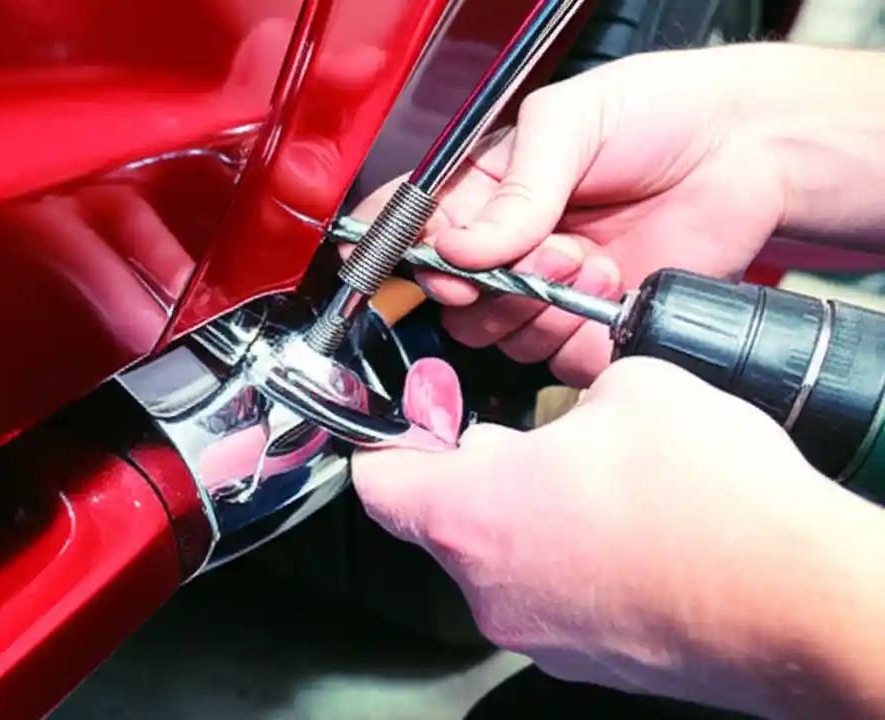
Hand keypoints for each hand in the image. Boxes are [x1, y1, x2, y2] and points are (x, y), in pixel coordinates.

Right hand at [356, 47, 788, 385]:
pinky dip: (581, 335)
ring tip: (593, 259)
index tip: (445, 264)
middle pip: (453, 304)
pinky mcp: (589, 329)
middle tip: (552, 249)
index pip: (411, 233)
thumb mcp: (571, 123)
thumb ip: (514, 188)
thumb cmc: (654, 114)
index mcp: (479, 191)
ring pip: (499, 338)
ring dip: (543, 306)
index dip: (413, 259)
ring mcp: (543, 291)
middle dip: (497, 287)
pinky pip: (558, 363)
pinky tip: (616, 283)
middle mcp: (503, 247)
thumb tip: (459, 248)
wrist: (745, 148)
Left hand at [356, 357, 884, 717]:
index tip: (414, 423)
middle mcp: (488, 588)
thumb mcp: (634, 388)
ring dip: (534, 520)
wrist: (798, 599)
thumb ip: (577, 392)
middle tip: (530, 443)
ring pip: (504, 562)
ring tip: (603, 488)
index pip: (379, 483)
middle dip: (479, 477)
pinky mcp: (588, 661)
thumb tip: (584, 408)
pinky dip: (576, 564)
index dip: (389, 443)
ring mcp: (537, 635)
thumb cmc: (711, 500)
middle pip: (445, 523)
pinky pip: (555, 599)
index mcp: (471, 514)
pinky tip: (637, 534)